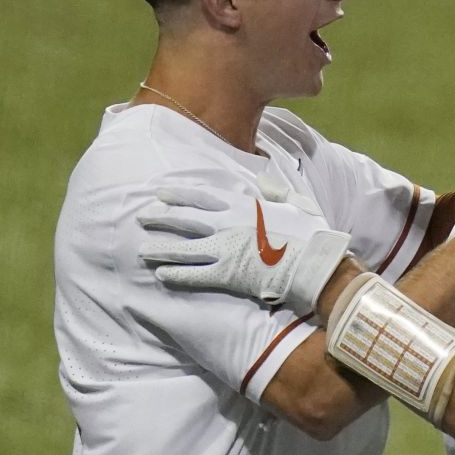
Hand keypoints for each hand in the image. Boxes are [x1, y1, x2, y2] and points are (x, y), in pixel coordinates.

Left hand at [138, 186, 349, 316]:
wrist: (312, 262)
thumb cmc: (308, 233)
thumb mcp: (294, 202)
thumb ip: (274, 190)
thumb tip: (263, 180)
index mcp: (241, 205)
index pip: (200, 197)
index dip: (178, 195)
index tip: (160, 194)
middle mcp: (226, 224)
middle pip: (184, 219)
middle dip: (161, 218)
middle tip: (143, 217)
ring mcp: (223, 250)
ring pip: (182, 248)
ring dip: (161, 248)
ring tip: (143, 250)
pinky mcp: (225, 274)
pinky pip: (193, 274)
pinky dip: (176, 273)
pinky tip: (162, 273)